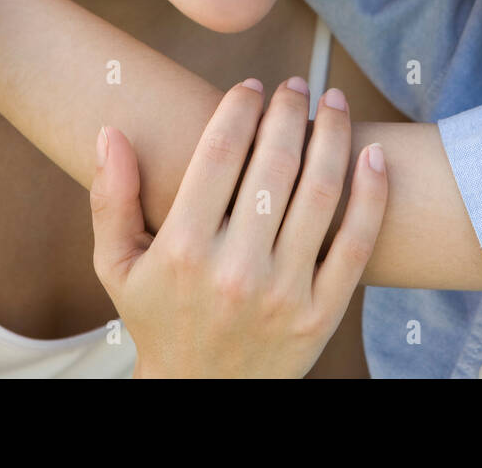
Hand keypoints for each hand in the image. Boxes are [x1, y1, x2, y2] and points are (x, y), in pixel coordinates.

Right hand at [89, 78, 387, 377]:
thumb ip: (110, 198)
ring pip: (319, 194)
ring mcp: (283, 293)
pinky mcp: (322, 315)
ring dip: (332, 136)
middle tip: (296, 85)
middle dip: (289, 111)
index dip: (240, 108)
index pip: (220, 153)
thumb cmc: (157, 318)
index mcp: (181, 249)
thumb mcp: (117, 266)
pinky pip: (356, 244)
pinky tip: (373, 155)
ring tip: (334, 103)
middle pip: (274, 164)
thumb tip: (109, 131)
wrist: (201, 397)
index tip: (251, 85)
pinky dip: (371, 195)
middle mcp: (234, 269)